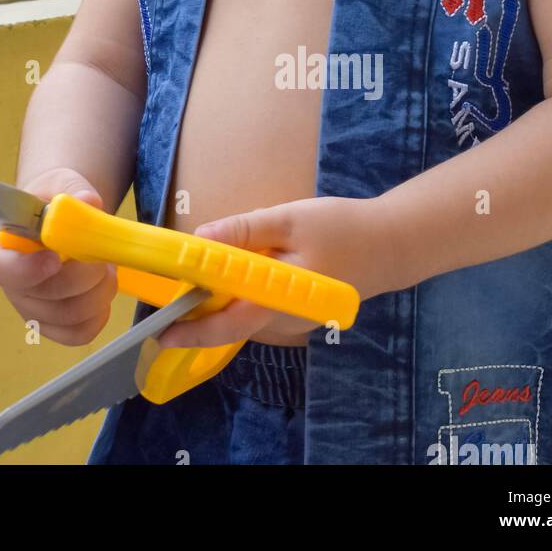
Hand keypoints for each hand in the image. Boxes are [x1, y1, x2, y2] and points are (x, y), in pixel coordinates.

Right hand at [0, 168, 117, 345]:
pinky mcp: (54, 327)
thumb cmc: (53, 203)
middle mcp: (12, 285)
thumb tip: (88, 201)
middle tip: (102, 254)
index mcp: (3, 248)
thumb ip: (74, 190)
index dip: (27, 269)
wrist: (61, 221)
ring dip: (100, 291)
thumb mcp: (62, 184)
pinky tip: (101, 289)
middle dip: (86, 275)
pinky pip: (79, 333)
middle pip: (46, 296)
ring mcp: (32, 309)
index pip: (1, 268)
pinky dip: (100, 314)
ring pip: (69, 316)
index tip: (56, 258)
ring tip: (106, 266)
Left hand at [154, 195, 402, 348]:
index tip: (159, 331)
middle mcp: (283, 318)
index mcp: (278, 300)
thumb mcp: (288, 219)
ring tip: (188, 281)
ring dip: (215, 303)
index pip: (226, 325)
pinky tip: (229, 274)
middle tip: (164, 296)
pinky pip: (258, 306)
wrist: (392, 244)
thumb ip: (244, 231)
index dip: (190, 330)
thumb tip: (199, 240)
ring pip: (243, 315)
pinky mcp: (297, 308)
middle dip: (195, 315)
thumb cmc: (342, 228)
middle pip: (229, 323)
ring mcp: (292, 316)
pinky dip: (236, 296)